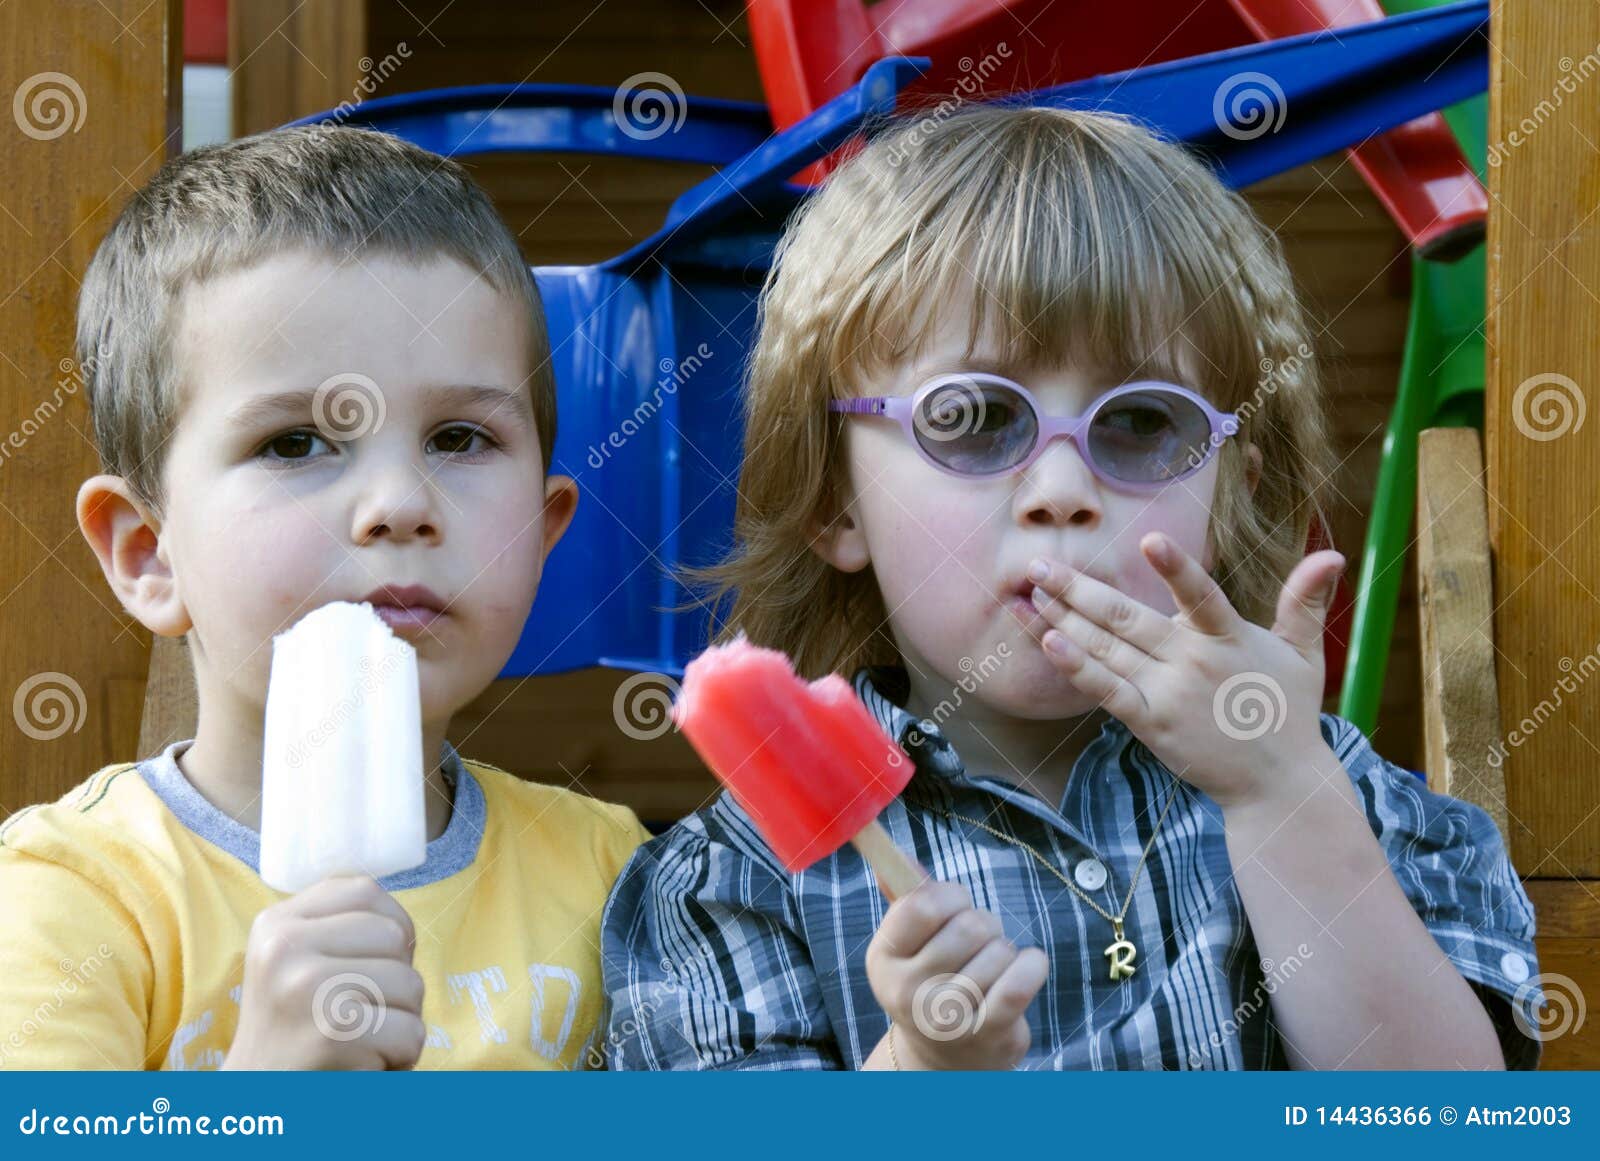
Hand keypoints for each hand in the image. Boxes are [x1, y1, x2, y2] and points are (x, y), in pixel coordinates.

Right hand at [223, 875, 425, 1069]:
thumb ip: (338, 927)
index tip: (375, 963)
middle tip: (366, 1015)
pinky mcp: (332, 1032)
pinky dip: (402, 1057)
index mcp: (275, 924)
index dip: (391, 927)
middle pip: (394, 937)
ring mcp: (306, 986)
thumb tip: (401, 923)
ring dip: (403, 1021)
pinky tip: (365, 1065)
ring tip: (363, 1040)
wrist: (255, 1101)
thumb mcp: (295, 961)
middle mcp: (283, 947)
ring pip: (410, 984)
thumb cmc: (293, 1030)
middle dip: (399, 981)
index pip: (365, 892)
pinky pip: (409, 1032)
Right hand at [866, 879, 1048, 1068]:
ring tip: (992, 969)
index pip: (922, 904)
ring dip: (1005, 952)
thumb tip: (895, 858)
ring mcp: (946, 1017)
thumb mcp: (910, 945)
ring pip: (998, 950)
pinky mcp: (987, 1034)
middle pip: (968, 925)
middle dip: (984, 925)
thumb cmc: (931, 984)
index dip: (950, 894)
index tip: (955, 905)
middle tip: (978, 943)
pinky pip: (1019, 982)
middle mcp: (907, 991)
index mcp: (883, 958)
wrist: (944, 1060)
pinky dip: (1032, 965)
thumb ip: (907, 900)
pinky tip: (1028, 966)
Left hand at [1026, 532, 1345, 810]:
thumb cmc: (1286, 712)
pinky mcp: (1150, 722)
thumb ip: (1305, 602)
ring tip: (1029, 592)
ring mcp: (1168, 694)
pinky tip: (1048, 640)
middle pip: (1127, 619)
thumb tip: (1333, 554)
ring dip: (1063, 619)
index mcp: (1229, 638)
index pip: (1203, 596)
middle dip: (1077, 589)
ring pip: (1107, 649)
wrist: (1278, 784)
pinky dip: (1076, 665)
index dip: (1177, 570)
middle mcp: (1194, 662)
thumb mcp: (1304, 653)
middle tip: (1036, 563)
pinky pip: (1105, 690)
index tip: (1149, 540)